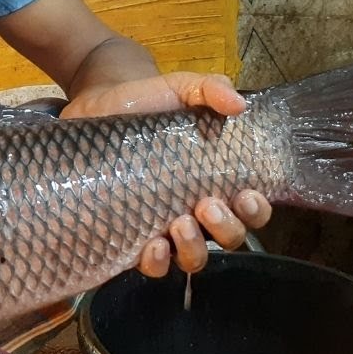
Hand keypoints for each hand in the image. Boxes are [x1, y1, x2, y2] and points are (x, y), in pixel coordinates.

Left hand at [62, 71, 271, 277]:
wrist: (96, 105)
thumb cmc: (147, 101)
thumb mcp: (181, 88)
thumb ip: (211, 89)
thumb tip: (238, 104)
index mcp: (215, 179)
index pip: (250, 210)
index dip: (256, 211)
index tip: (246, 195)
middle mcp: (195, 209)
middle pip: (229, 238)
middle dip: (226, 228)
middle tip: (207, 205)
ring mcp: (163, 225)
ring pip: (193, 258)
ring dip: (193, 248)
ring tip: (179, 223)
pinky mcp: (130, 233)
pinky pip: (152, 265)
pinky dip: (157, 262)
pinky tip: (152, 245)